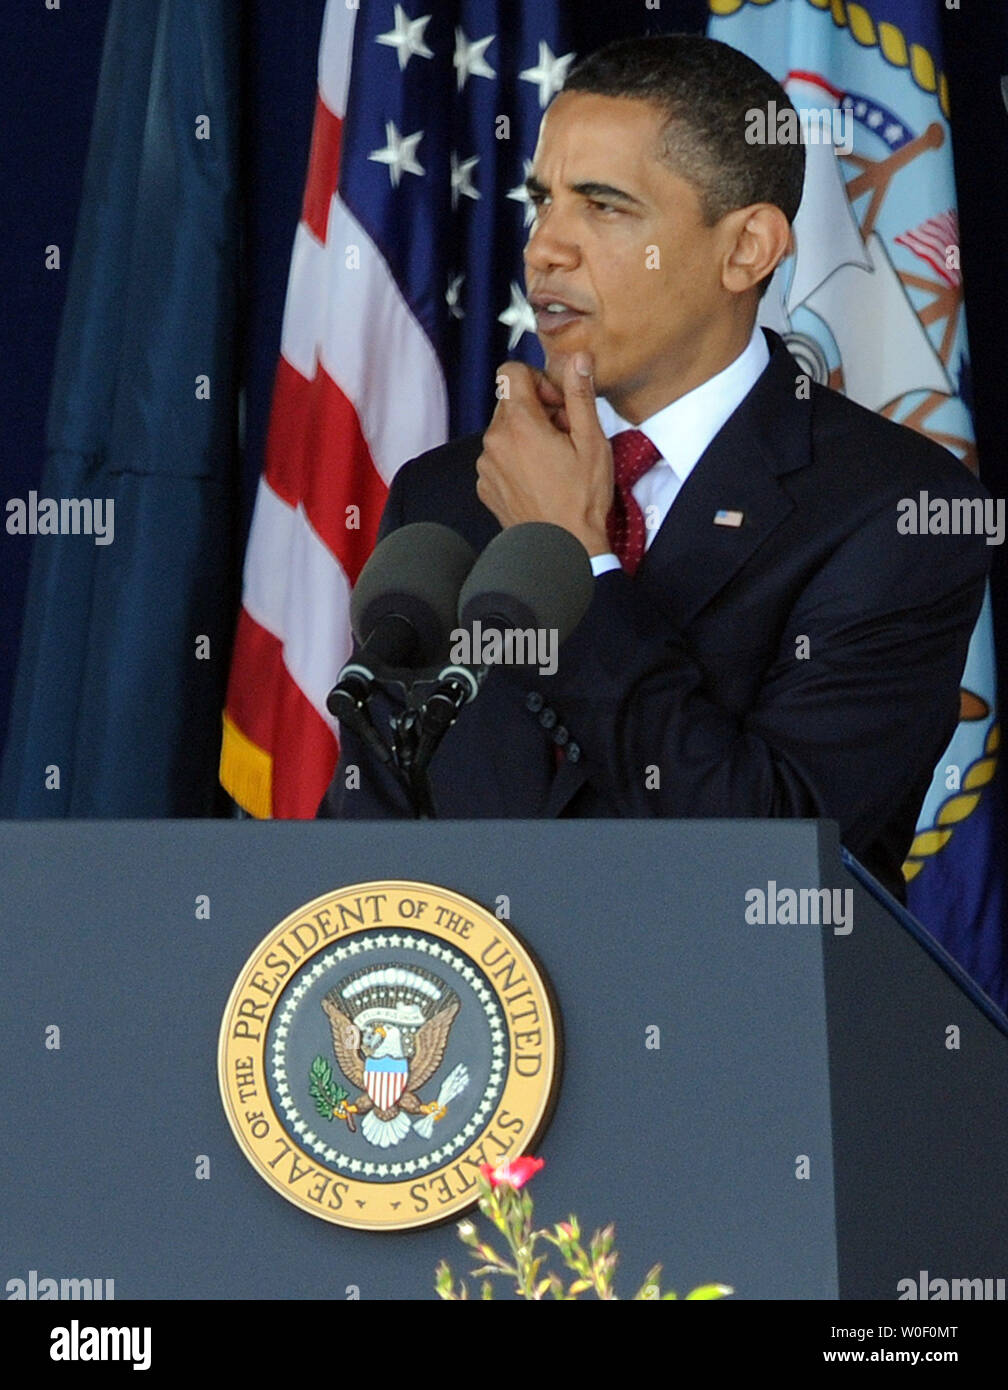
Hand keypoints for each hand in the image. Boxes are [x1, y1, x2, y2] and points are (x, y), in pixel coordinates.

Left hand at [476, 351, 612, 556]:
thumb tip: (578, 359)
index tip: (557, 403)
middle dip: (538, 410)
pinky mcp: (484, 486)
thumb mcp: (591, 442)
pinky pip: (498, 457)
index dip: (537, 380)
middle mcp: (493, 441)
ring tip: (554, 461)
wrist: (562, 548)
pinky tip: (540, 479)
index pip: (510, 372)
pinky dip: (516, 459)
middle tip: (564, 436)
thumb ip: (580, 395)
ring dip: (527, 436)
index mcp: (518, 424)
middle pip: (510, 403)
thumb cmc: (581, 499)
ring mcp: (485, 466)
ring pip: (504, 431)